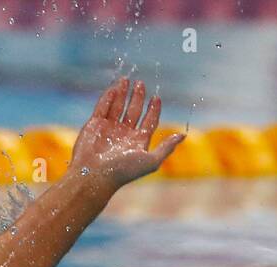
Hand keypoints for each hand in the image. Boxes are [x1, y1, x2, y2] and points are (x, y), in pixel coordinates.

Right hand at [68, 77, 182, 189]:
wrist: (93, 175)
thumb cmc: (122, 171)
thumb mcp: (151, 161)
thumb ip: (166, 148)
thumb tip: (183, 136)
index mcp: (137, 141)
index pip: (148, 121)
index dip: (153, 109)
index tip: (156, 98)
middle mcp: (123, 134)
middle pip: (133, 111)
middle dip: (137, 97)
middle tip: (141, 84)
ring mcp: (108, 128)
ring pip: (117, 106)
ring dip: (122, 93)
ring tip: (127, 80)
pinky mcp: (94, 125)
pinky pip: (102, 108)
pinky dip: (108, 98)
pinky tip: (115, 88)